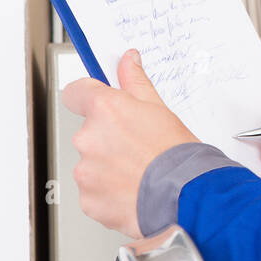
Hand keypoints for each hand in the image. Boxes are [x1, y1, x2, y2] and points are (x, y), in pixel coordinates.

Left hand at [62, 50, 199, 237]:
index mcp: (104, 110)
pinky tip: (133, 191)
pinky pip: (94, 192)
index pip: (76, 92)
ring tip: (139, 174)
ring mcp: (86, 171)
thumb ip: (136, 83)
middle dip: (107, 139)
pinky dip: (109, 193)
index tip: (98, 103)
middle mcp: (88, 138)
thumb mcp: (160, 110)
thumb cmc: (177, 155)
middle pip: (88, 132)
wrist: (185, 197)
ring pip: (91, 164)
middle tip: (136, 148)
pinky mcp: (88, 200)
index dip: (87, 97)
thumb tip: (128, 60)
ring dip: (108, 168)